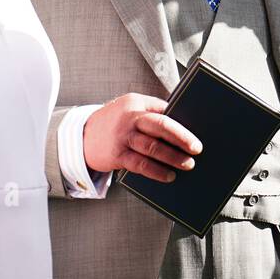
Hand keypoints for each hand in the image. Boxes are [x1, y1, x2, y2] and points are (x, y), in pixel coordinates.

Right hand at [82, 93, 201, 182]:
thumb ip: (151, 113)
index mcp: (136, 103)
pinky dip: (156, 171)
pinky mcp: (116, 155)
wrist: (82, 135)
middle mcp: (129, 117)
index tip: (196, 133)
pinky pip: (140, 164)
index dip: (181, 123)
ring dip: (172, 157)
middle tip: (197, 149)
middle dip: (181, 138)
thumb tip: (183, 126)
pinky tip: (168, 176)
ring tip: (187, 165)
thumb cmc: (115, 122)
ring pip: (152, 147)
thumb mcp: (130, 109)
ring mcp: (122, 136)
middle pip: (160, 126)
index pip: (163, 110)